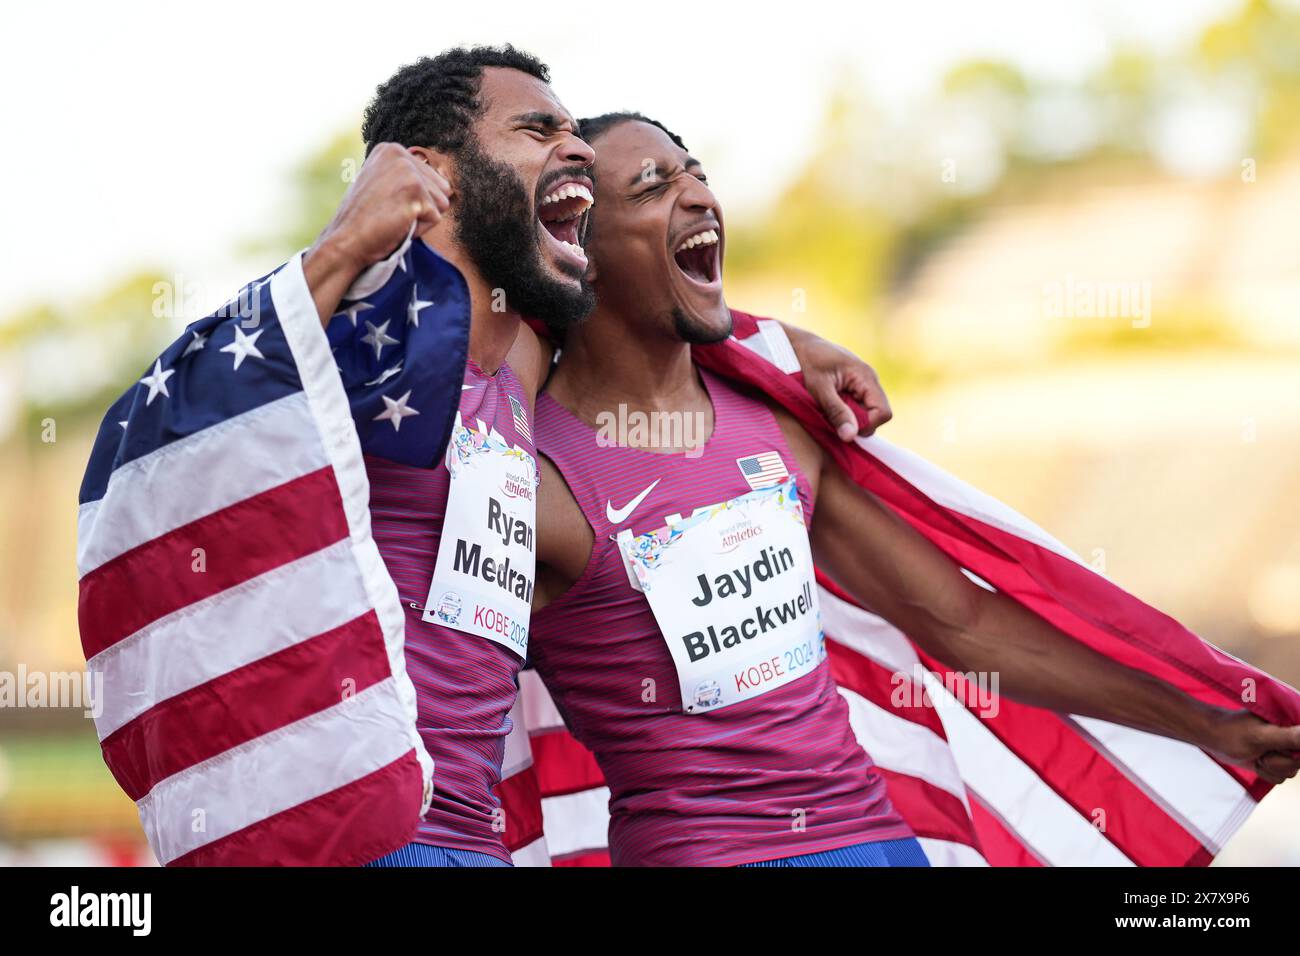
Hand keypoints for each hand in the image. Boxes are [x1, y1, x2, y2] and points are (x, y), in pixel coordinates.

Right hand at [314, 142, 451, 273]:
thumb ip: (407, 177)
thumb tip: (446, 185)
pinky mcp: (415, 192)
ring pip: (442, 204)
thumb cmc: (364, 220)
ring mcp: (407, 172)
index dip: (415, 200)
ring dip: (421, 219)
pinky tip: (396, 226)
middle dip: (422, 208)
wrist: (346, 241)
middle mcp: (400, 154)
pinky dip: (419, 229)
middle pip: (442, 188)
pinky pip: (435, 218)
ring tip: (393, 218)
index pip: (432, 177)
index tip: (387, 203)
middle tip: (391, 213)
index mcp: (391, 150)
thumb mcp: (384, 185)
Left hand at [788, 328, 892, 439]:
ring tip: (828, 408)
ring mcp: (863, 383)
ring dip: (849, 417)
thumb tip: (850, 437)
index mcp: (866, 377)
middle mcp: (870, 380)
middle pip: (877, 415)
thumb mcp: (819, 389)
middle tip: (831, 416)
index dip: (867, 425)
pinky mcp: (855, 387)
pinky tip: (829, 405)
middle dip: (856, 422)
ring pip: (866, 412)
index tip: (843, 426)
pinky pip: (857, 406)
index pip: (883, 412)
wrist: (800, 345)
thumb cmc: (808, 362)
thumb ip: (836, 412)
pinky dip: (845, 411)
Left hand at [1202, 709, 1299, 783]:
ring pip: (1290, 772)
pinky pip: (1279, 778)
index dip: (1294, 753)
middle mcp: (1292, 736)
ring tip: (1257, 754)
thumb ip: (1291, 737)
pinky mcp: (1274, 760)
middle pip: (1299, 763)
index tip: (1272, 750)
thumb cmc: (1232, 732)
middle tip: (1262, 752)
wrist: (1212, 737)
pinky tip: (1255, 762)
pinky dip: (1265, 773)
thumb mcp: (1262, 735)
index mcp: (1293, 723)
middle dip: (1279, 762)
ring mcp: (1283, 749)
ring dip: (1270, 768)